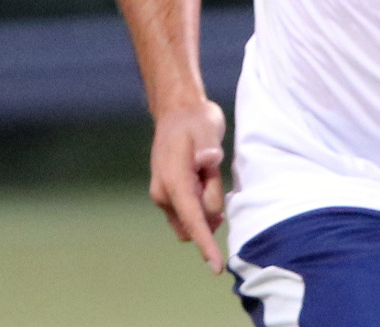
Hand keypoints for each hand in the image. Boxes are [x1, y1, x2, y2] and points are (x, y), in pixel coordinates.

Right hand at [149, 99, 228, 272]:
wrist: (176, 112)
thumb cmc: (195, 121)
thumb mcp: (207, 128)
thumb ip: (208, 148)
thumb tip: (208, 161)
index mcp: (173, 180)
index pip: (192, 219)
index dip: (206, 244)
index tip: (217, 267)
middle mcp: (164, 193)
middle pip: (197, 222)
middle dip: (211, 209)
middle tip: (211, 172)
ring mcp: (163, 196)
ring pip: (193, 219)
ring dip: (207, 205)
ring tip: (206, 172)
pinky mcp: (168, 196)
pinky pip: (190, 213)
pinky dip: (202, 204)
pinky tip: (203, 179)